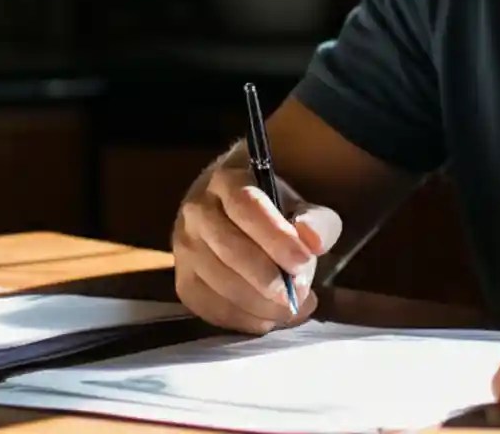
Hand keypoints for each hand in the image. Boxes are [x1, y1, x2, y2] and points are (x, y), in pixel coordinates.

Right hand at [172, 155, 342, 333]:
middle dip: (267, 278)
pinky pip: (207, 305)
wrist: (237, 221)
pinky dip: (240, 318)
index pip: (246, 206)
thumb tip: (313, 240)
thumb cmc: (276, 213)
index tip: (303, 261)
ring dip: (258, 304)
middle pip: (229, 248)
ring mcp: (183, 246)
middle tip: (299, 296)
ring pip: (217, 281)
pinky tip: (266, 319)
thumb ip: (318, 221)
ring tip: (291, 309)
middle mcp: (197, 209)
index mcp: (228, 179)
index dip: (275, 237)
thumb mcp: (304, 207)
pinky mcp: (182, 278)